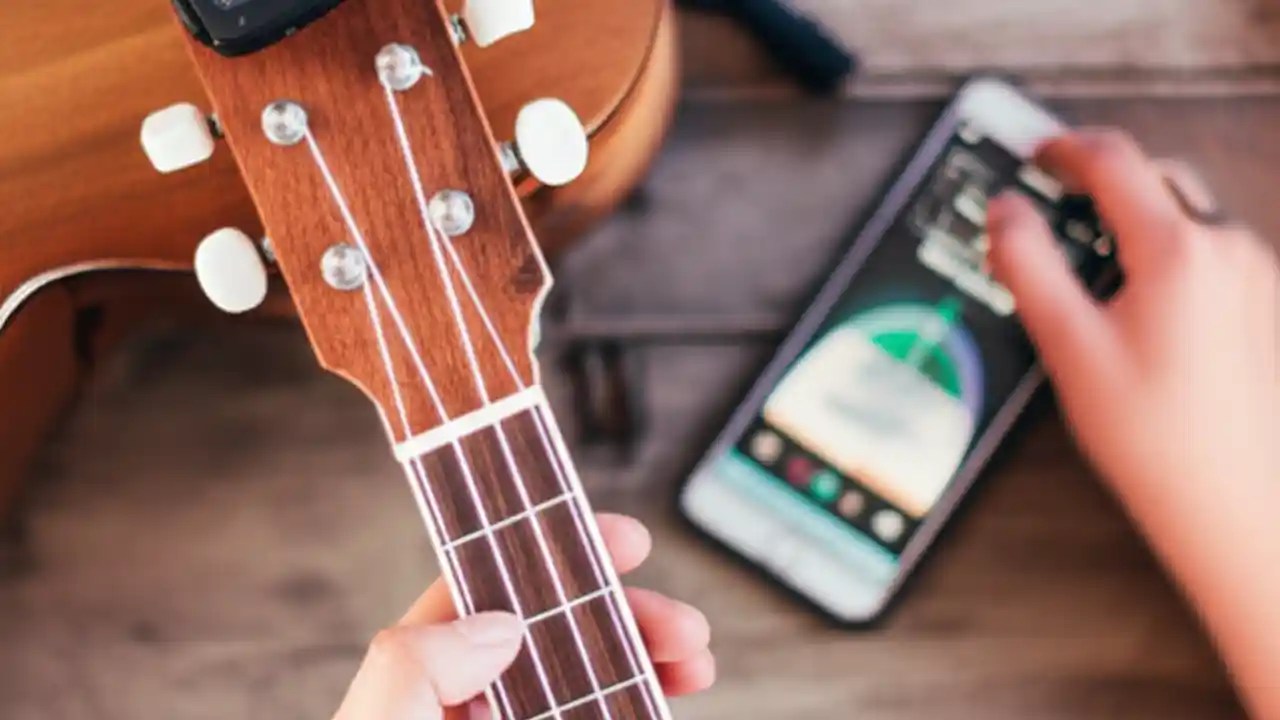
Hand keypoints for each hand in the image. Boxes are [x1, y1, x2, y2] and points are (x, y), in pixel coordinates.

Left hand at [333, 514, 713, 719]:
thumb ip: (412, 666)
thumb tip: (496, 622)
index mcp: (421, 688)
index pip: (486, 598)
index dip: (551, 557)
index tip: (621, 542)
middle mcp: (469, 716)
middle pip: (556, 642)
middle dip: (624, 620)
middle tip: (681, 624)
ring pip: (588, 693)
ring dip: (645, 669)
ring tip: (694, 666)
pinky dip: (638, 713)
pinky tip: (665, 709)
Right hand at [987, 129, 1278, 717]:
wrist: (1237, 505)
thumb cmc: (1158, 440)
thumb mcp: (1068, 347)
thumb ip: (1029, 266)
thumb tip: (1005, 214)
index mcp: (1178, 251)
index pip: (1114, 160)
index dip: (1063, 148)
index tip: (1033, 154)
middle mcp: (1227, 252)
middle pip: (1155, 176)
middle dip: (1100, 179)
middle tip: (1052, 201)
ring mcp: (1252, 278)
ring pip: (1184, 213)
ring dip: (1133, 217)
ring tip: (1088, 264)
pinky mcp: (1260, 305)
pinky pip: (1206, 250)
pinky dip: (1162, 251)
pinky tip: (1133, 301)